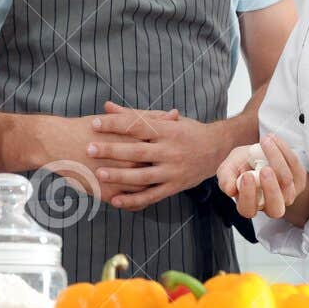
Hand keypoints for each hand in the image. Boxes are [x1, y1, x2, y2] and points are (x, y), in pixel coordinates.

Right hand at [31, 113, 163, 204]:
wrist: (58, 143)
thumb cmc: (88, 127)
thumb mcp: (121, 119)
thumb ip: (150, 118)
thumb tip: (173, 114)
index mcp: (135, 141)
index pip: (164, 149)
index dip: (174, 149)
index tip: (179, 149)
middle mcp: (129, 161)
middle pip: (157, 169)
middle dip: (168, 168)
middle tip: (175, 167)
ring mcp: (119, 179)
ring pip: (146, 187)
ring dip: (154, 185)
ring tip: (159, 182)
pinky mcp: (108, 193)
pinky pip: (130, 202)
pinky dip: (137, 201)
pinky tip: (141, 198)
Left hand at [86, 101, 225, 210]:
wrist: (219, 149)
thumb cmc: (187, 131)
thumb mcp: (165, 119)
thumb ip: (135, 116)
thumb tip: (107, 107)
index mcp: (167, 130)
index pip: (137, 125)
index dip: (115, 124)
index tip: (95, 124)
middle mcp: (170, 150)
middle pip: (137, 150)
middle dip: (112, 150)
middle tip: (89, 148)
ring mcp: (173, 170)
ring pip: (143, 176)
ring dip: (120, 176)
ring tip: (100, 173)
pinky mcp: (175, 187)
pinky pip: (152, 196)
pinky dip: (134, 200)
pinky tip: (116, 200)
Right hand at [215, 134, 308, 223]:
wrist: (261, 155)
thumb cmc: (243, 165)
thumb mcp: (229, 168)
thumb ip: (225, 178)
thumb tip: (229, 189)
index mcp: (249, 204)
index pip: (248, 209)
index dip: (248, 195)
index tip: (246, 175)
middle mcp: (270, 204)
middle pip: (276, 209)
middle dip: (271, 189)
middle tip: (265, 170)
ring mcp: (287, 194)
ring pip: (287, 183)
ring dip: (276, 159)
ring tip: (265, 141)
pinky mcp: (298, 180)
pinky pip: (295, 166)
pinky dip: (283, 150)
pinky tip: (272, 139)